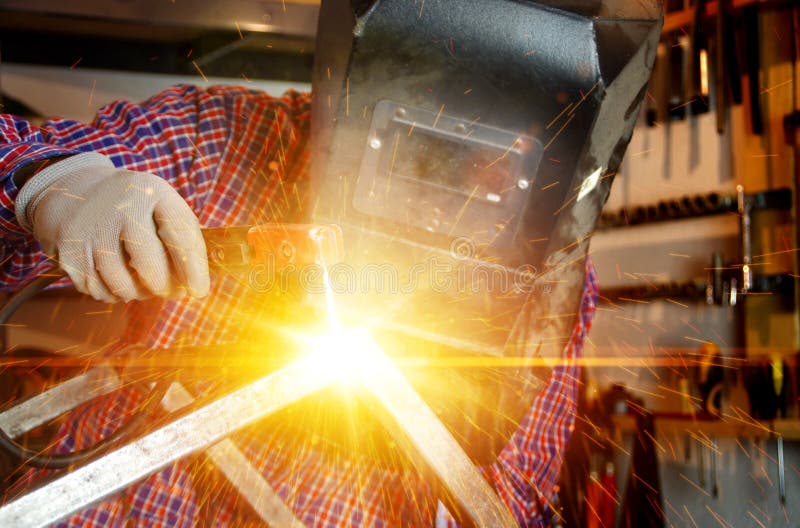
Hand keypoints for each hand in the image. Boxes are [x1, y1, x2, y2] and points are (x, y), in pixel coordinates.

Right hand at [16, 153, 209, 302]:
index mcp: (152, 192)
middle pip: (150, 267)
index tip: (198, 290)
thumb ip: (182, 238)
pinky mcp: (69, 250)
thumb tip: (196, 287)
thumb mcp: (160, 205)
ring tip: (143, 285)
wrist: (73, 191)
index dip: (192, 267)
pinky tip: (116, 280)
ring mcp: (92, 228)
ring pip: (123, 285)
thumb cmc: (133, 206)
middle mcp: (122, 207)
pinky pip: (98, 290)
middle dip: (163, 287)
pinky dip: (112, 293)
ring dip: (138, 293)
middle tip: (169, 291)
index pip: (180, 234)